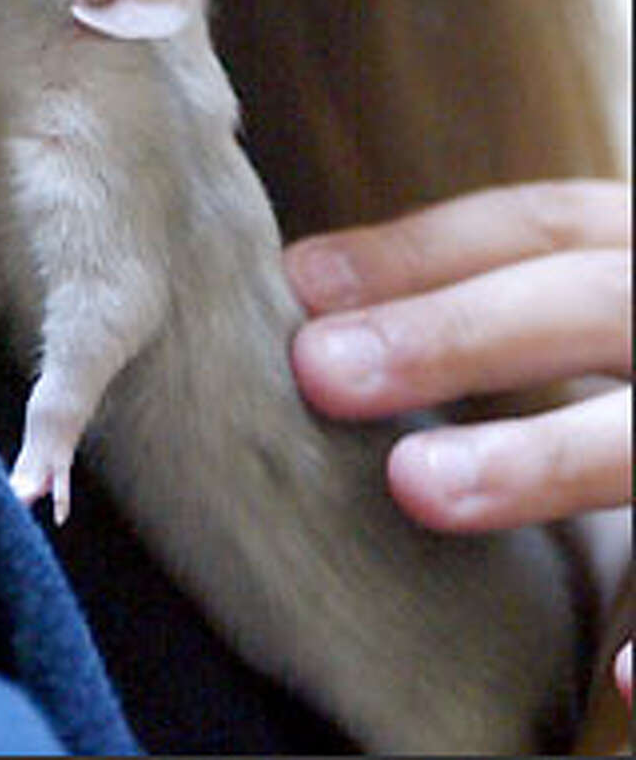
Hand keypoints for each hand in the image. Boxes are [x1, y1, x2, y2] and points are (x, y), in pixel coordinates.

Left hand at [283, 181, 632, 700]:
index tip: (298, 281)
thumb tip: (319, 288)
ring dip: (547, 457)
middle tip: (321, 371)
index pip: (548, 223)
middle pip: (598, 303)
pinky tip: (624, 677)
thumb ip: (520, 298)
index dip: (426, 247)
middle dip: (459, 332)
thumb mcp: (623, 302)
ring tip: (417, 490)